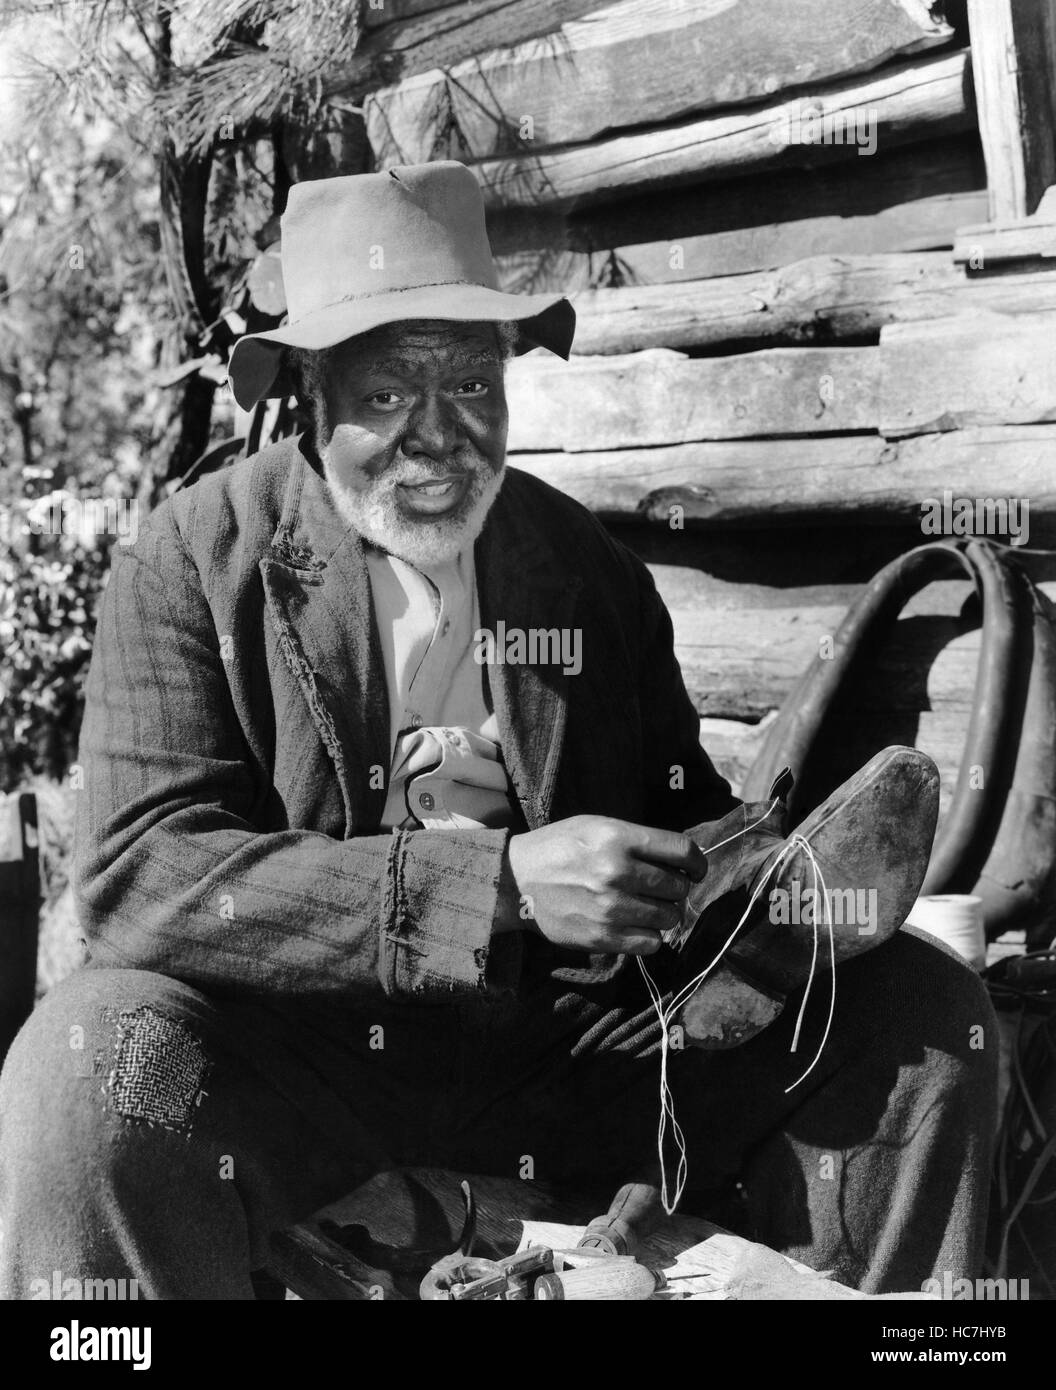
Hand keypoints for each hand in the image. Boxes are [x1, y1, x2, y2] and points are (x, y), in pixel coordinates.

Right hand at [505, 816, 705, 955]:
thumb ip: (636, 839)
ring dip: (663, 914)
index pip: (682, 851)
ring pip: (669, 918)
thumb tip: (681, 861)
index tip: (695, 870)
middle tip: (661, 889)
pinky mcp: (602, 937)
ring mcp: (610, 907)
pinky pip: (651, 943)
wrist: (514, 881)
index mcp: (616, 837)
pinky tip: (634, 925)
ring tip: (645, 907)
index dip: (697, 863)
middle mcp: (616, 871)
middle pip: (678, 887)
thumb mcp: (595, 826)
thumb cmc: (558, 848)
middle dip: (676, 889)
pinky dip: (649, 936)